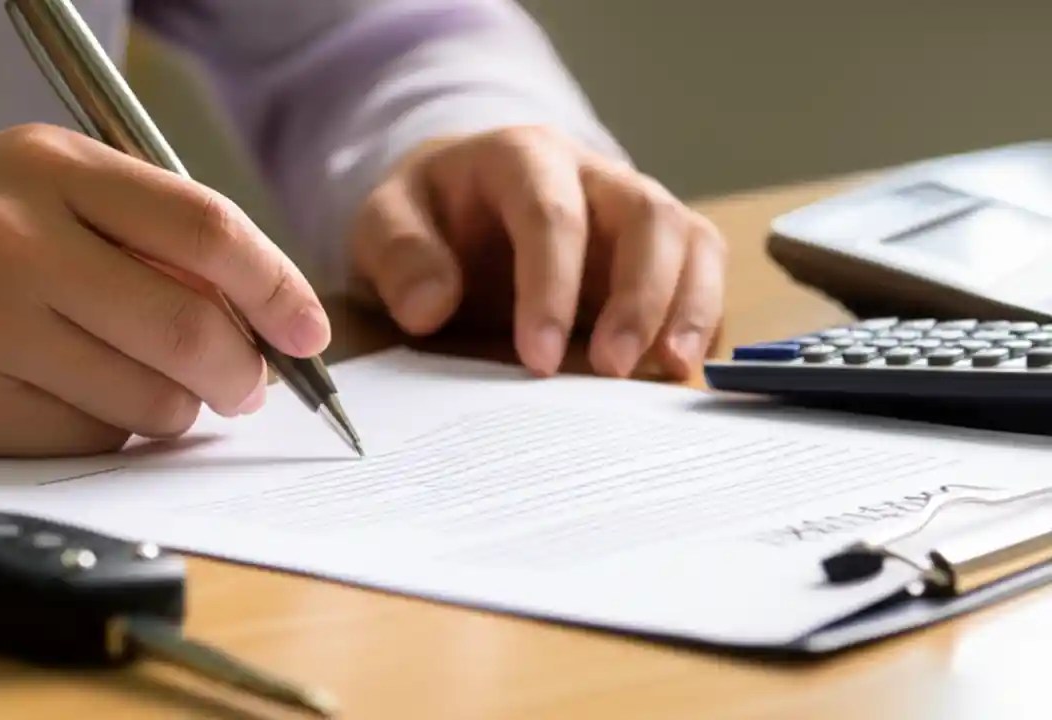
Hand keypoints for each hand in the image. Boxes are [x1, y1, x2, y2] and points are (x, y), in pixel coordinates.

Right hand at [0, 124, 326, 455]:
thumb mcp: (48, 188)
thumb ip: (152, 233)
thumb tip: (263, 318)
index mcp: (49, 168)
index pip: (205, 229)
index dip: (277, 287)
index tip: (310, 331)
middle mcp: (11, 242)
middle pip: (190, 329)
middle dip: (245, 372)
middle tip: (250, 385)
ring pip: (150, 400)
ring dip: (180, 406)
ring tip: (154, 383)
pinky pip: (92, 440)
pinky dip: (114, 429)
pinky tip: (78, 396)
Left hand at [350, 126, 725, 378]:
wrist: (454, 210)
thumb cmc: (426, 218)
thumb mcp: (385, 226)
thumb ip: (399, 258)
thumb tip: (429, 308)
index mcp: (521, 157)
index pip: (551, 213)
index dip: (551, 286)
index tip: (537, 359)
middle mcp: (593, 175)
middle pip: (646, 216)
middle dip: (638, 296)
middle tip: (611, 370)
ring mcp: (633, 209)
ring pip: (691, 238)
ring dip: (688, 306)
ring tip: (670, 370)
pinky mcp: (658, 249)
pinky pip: (703, 271)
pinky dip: (703, 317)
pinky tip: (682, 366)